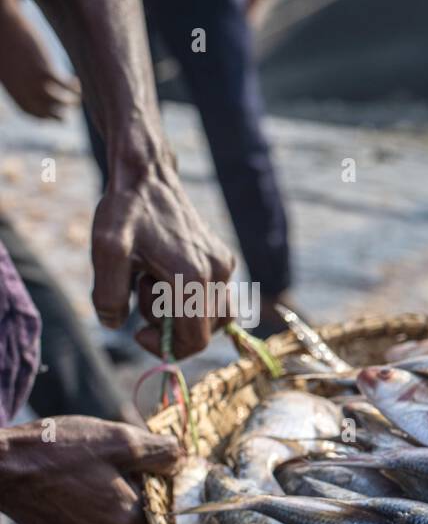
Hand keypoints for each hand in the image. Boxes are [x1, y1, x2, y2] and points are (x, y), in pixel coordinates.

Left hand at [0, 0, 79, 118]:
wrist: (2, 24)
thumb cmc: (4, 42)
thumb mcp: (8, 66)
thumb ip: (17, 79)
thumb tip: (29, 86)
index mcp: (13, 91)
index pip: (31, 113)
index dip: (46, 117)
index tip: (57, 113)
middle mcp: (22, 91)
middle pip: (47, 113)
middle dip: (61, 114)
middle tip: (72, 106)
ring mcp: (33, 82)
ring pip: (59, 102)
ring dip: (72, 101)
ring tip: (77, 94)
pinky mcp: (43, 71)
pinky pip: (64, 87)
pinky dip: (73, 87)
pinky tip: (76, 81)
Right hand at [0, 416, 180, 523]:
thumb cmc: (58, 451)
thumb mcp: (122, 441)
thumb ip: (164, 453)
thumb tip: (188, 460)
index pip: (167, 506)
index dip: (161, 478)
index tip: (144, 458)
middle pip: (143, 515)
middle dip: (136, 487)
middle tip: (111, 462)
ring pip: (118, 520)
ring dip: (113, 496)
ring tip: (87, 472)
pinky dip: (91, 506)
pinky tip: (72, 485)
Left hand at [91, 146, 236, 358]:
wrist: (148, 175)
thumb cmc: (125, 212)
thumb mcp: (105, 251)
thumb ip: (108, 296)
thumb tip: (117, 325)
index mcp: (193, 278)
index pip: (196, 340)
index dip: (167, 348)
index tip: (138, 333)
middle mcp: (218, 275)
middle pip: (206, 331)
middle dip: (170, 326)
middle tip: (140, 292)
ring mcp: (225, 267)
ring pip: (214, 317)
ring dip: (182, 313)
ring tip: (154, 282)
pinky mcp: (224, 260)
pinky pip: (215, 297)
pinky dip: (190, 297)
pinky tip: (164, 272)